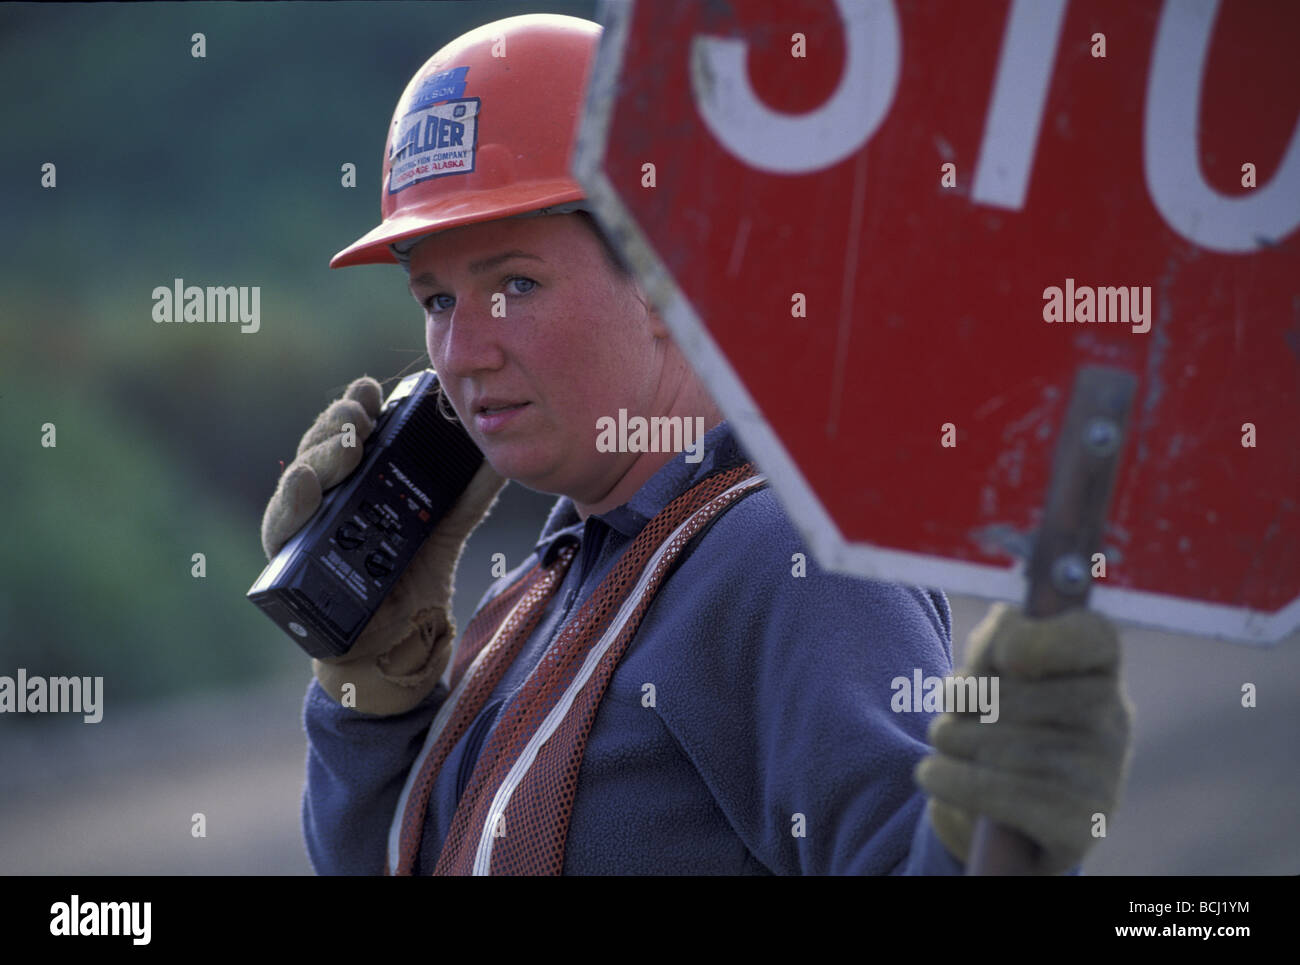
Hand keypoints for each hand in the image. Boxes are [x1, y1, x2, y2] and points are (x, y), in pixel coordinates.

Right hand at [261, 376, 504, 714]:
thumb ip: (471, 490)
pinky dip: (292, 502)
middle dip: (338, 425)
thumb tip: (502, 451)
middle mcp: (325, 502)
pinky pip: (282, 529)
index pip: (347, 435)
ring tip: (347, 440)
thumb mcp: (446, 526)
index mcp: (356, 484)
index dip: (356, 409)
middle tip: (362, 412)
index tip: (372, 389)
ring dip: (322, 453)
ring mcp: (305, 531)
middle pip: (321, 451)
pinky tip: (307, 480)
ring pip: (301, 481)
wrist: (399, 647)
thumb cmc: (411, 580)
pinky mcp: (291, 565)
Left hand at [914, 602, 1134, 873]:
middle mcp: (1114, 720)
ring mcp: (1102, 777)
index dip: (1041, 641)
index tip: (1004, 659)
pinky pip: (992, 792)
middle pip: (1011, 692)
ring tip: (949, 742)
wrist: (1008, 817)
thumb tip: (1009, 623)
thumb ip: (995, 640)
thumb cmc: (999, 721)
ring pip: (992, 742)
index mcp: (1101, 668)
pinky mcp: (1080, 826)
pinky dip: (945, 778)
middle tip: (956, 708)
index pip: (1092, 636)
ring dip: (946, 738)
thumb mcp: (991, 671)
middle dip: (961, 697)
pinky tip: (934, 775)